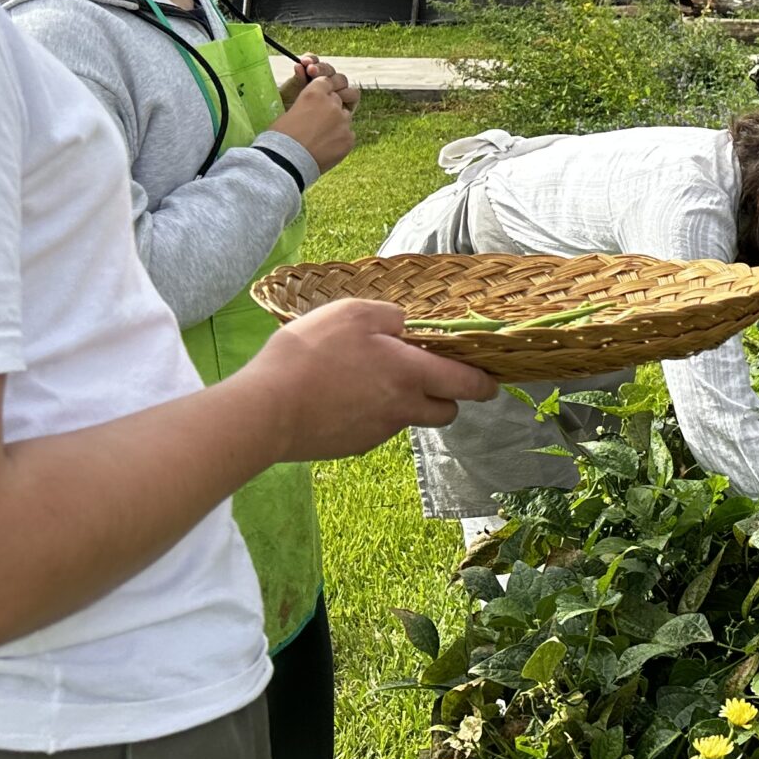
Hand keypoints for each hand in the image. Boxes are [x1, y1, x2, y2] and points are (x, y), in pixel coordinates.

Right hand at [242, 299, 495, 460]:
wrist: (267, 410)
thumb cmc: (311, 354)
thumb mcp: (353, 313)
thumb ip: (389, 316)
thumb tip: (406, 326)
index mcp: (412, 374)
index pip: (467, 384)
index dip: (484, 383)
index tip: (491, 381)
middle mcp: (403, 408)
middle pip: (446, 410)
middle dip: (447, 395)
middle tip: (428, 375)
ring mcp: (378, 431)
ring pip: (409, 418)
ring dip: (406, 403)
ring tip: (371, 379)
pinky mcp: (353, 445)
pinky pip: (376, 428)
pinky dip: (372, 414)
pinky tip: (343, 397)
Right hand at [269, 77, 354, 172]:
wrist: (285, 164)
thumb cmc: (279, 137)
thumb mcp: (289, 111)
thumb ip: (307, 104)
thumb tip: (312, 105)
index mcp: (314, 94)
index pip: (326, 82)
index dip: (322, 90)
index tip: (317, 99)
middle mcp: (332, 104)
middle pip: (337, 99)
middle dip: (329, 107)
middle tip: (318, 121)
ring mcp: (343, 122)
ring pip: (345, 116)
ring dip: (336, 123)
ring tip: (321, 137)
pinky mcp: (349, 139)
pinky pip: (348, 134)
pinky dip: (340, 139)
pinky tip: (326, 147)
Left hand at [281, 54, 359, 115]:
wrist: (293, 140)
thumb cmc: (287, 118)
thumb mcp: (288, 97)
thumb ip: (296, 81)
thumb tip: (299, 65)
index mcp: (309, 78)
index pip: (314, 62)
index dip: (311, 60)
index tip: (305, 63)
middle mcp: (324, 84)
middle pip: (329, 70)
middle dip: (321, 69)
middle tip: (311, 71)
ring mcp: (337, 94)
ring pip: (342, 80)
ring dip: (333, 80)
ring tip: (323, 87)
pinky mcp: (347, 106)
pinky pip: (352, 95)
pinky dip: (346, 94)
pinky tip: (337, 97)